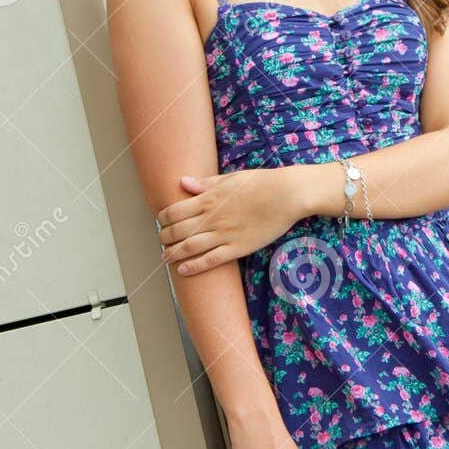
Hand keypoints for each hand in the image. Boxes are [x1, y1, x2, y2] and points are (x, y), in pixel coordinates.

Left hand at [157, 169, 304, 274]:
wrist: (287, 195)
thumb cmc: (261, 183)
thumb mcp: (231, 178)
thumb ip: (206, 183)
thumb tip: (183, 182)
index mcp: (209, 198)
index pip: (175, 211)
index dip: (163, 218)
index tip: (161, 221)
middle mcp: (212, 217)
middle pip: (179, 230)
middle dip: (165, 237)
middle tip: (161, 240)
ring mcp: (224, 234)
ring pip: (190, 247)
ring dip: (173, 253)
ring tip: (165, 257)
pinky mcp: (238, 248)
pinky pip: (211, 260)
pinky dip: (194, 266)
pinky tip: (183, 270)